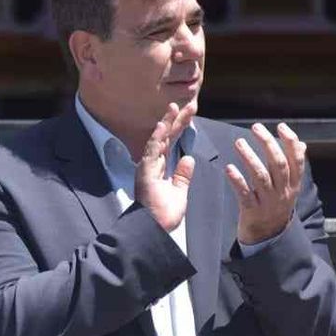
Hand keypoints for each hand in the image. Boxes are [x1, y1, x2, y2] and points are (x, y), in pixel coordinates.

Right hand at [135, 102, 196, 231]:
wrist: (153, 230)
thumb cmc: (163, 216)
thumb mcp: (179, 193)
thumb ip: (182, 176)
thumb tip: (188, 159)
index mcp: (160, 168)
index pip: (172, 142)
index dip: (181, 126)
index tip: (190, 113)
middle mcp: (152, 164)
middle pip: (166, 137)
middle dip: (177, 120)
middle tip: (189, 104)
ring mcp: (147, 167)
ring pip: (157, 140)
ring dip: (167, 123)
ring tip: (175, 107)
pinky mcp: (145, 173)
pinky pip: (151, 151)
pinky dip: (157, 138)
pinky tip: (163, 125)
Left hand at [226, 122, 305, 244]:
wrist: (268, 237)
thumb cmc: (276, 205)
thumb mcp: (290, 187)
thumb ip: (293, 166)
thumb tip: (301, 144)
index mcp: (294, 184)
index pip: (297, 160)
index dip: (290, 142)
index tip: (280, 126)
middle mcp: (283, 192)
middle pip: (278, 164)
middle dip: (268, 144)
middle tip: (256, 128)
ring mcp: (268, 202)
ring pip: (262, 177)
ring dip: (250, 157)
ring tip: (239, 143)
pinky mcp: (252, 211)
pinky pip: (245, 194)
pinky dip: (237, 180)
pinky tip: (229, 168)